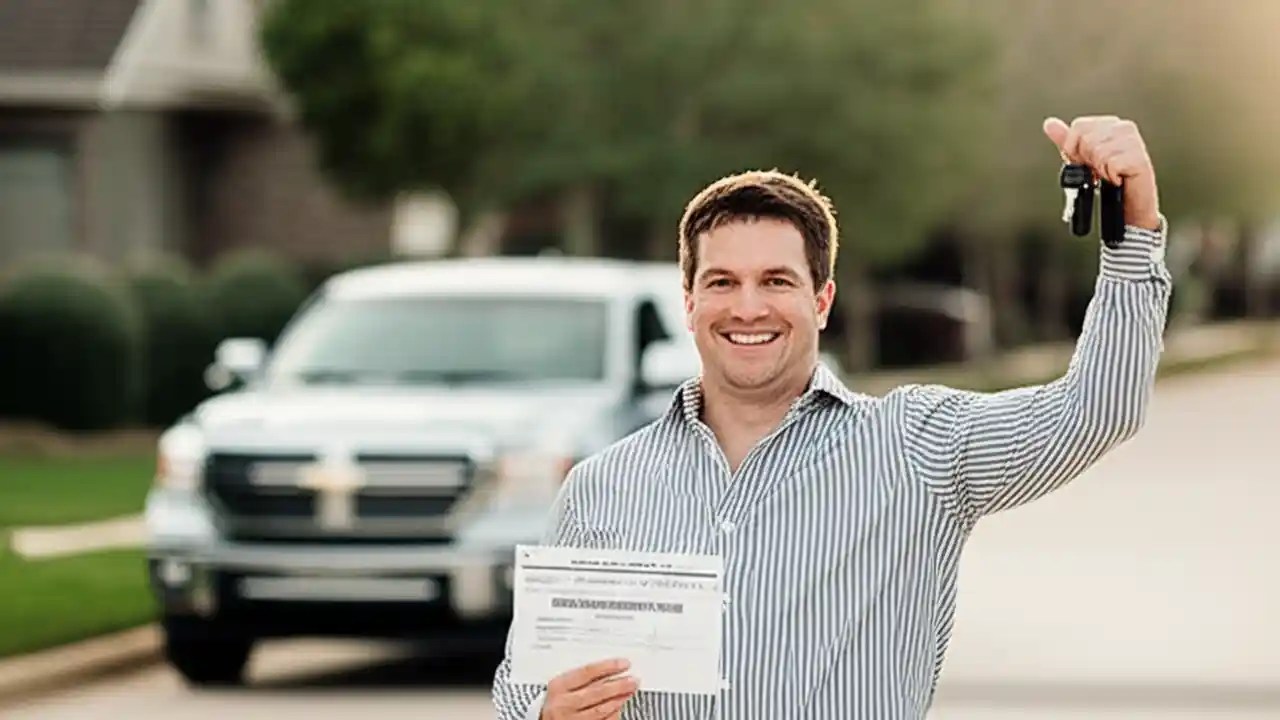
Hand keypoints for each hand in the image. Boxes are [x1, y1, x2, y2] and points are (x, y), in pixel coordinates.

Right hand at [540, 658, 638, 719]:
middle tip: (633, 679)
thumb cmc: (551, 702)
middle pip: (597, 691)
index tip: (623, 664)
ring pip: (600, 710)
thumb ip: (579, 679)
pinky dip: (612, 716)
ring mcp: (570, 719)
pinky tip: (619, 709)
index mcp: (558, 687)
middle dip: (619, 685)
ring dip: (618, 700)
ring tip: (629, 692)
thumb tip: (607, 671)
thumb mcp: (559, 686)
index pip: (587, 672)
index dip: (608, 667)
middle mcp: (563, 704)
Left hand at [1043, 115, 1160, 230]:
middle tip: (1098, 170)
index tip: (1085, 161)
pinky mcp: (1140, 159)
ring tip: (1109, 175)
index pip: (1079, 126)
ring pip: (1098, 152)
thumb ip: (1067, 140)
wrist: (1128, 206)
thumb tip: (1049, 123)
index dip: (1075, 148)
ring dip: (1099, 170)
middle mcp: (1124, 128)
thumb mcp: (1082, 159)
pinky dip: (1110, 176)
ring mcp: (1134, 142)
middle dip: (1087, 160)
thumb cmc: (1107, 181)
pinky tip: (1118, 179)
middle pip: (1086, 139)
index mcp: (1110, 124)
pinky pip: (1112, 164)